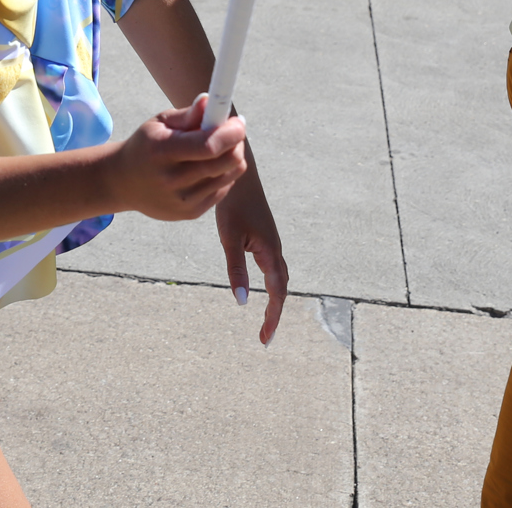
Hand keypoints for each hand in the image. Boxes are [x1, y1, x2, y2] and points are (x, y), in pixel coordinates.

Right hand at [103, 95, 248, 222]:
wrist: (123, 183)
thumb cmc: (145, 146)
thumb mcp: (159, 124)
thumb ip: (188, 115)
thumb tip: (211, 101)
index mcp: (162, 151)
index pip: (208, 146)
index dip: (230, 133)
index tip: (238, 121)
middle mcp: (172, 180)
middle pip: (225, 162)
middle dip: (236, 143)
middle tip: (233, 131)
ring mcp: (182, 200)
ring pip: (229, 176)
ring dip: (233, 158)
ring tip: (220, 147)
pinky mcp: (190, 213)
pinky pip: (223, 190)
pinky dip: (223, 174)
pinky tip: (209, 166)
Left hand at [215, 160, 289, 345]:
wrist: (239, 172)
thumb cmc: (233, 204)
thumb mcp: (230, 238)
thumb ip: (237, 270)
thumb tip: (243, 302)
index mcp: (270, 252)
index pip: (276, 294)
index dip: (272, 317)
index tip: (265, 339)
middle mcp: (274, 248)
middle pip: (281, 288)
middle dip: (275, 313)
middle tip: (265, 336)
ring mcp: (271, 241)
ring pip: (279, 277)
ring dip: (275, 299)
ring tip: (265, 319)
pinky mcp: (264, 235)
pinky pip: (272, 266)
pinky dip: (271, 283)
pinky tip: (259, 288)